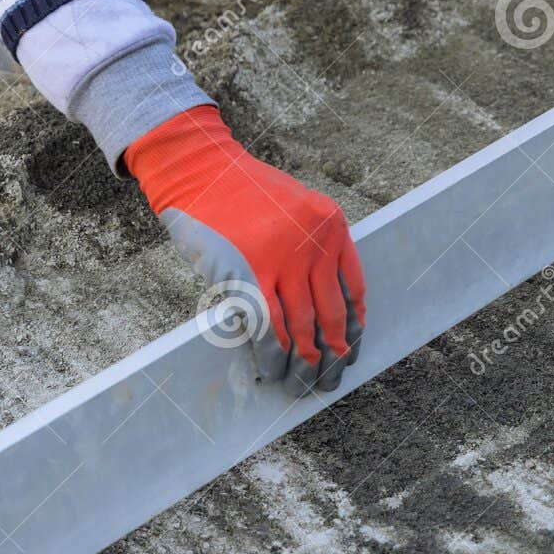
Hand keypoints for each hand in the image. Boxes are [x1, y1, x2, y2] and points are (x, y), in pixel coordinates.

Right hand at [125, 106, 364, 396]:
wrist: (200, 169)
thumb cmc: (241, 190)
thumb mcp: (294, 207)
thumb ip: (311, 246)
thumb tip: (318, 303)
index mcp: (331, 224)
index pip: (354, 286)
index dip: (353, 324)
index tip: (350, 346)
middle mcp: (314, 242)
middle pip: (332, 312)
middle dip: (334, 352)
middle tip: (332, 376)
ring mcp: (282, 259)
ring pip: (302, 326)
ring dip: (304, 361)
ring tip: (303, 383)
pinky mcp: (248, 273)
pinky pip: (269, 326)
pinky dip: (274, 354)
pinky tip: (274, 369)